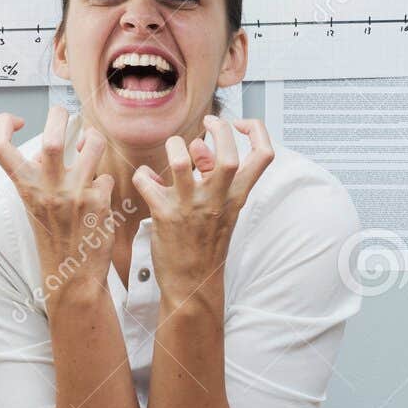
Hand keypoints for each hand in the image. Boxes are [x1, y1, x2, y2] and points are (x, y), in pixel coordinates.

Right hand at [0, 107, 120, 308]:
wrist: (72, 276)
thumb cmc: (53, 237)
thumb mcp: (34, 204)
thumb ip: (38, 175)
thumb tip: (54, 142)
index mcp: (24, 186)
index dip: (2, 123)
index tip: (17, 120)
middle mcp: (46, 188)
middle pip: (52, 135)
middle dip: (61, 115)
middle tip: (65, 117)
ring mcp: (74, 194)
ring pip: (93, 143)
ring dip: (94, 141)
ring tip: (91, 149)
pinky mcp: (98, 202)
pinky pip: (107, 175)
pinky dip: (105, 181)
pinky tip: (100, 194)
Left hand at [133, 116, 273, 297]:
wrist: (192, 284)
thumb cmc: (205, 244)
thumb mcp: (221, 208)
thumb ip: (212, 175)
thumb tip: (198, 147)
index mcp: (237, 195)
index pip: (264, 154)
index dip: (256, 129)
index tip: (238, 123)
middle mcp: (217, 198)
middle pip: (228, 153)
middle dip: (219, 129)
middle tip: (206, 124)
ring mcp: (191, 206)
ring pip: (182, 161)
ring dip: (174, 147)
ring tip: (174, 150)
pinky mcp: (164, 214)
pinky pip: (146, 180)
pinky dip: (142, 175)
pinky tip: (147, 181)